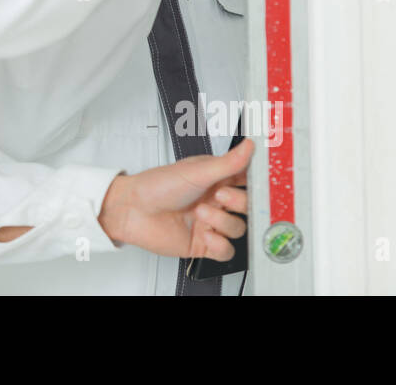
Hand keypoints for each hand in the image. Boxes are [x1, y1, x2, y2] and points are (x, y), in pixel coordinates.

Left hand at [97, 138, 253, 260]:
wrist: (132, 210)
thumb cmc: (156, 185)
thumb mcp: (196, 171)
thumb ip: (227, 163)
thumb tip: (249, 146)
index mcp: (216, 179)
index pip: (247, 180)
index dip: (257, 183)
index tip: (263, 183)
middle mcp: (215, 201)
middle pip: (247, 207)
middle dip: (239, 203)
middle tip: (220, 196)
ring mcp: (210, 223)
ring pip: (237, 228)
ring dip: (223, 221)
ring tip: (201, 214)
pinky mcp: (203, 244)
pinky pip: (226, 250)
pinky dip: (220, 245)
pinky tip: (207, 235)